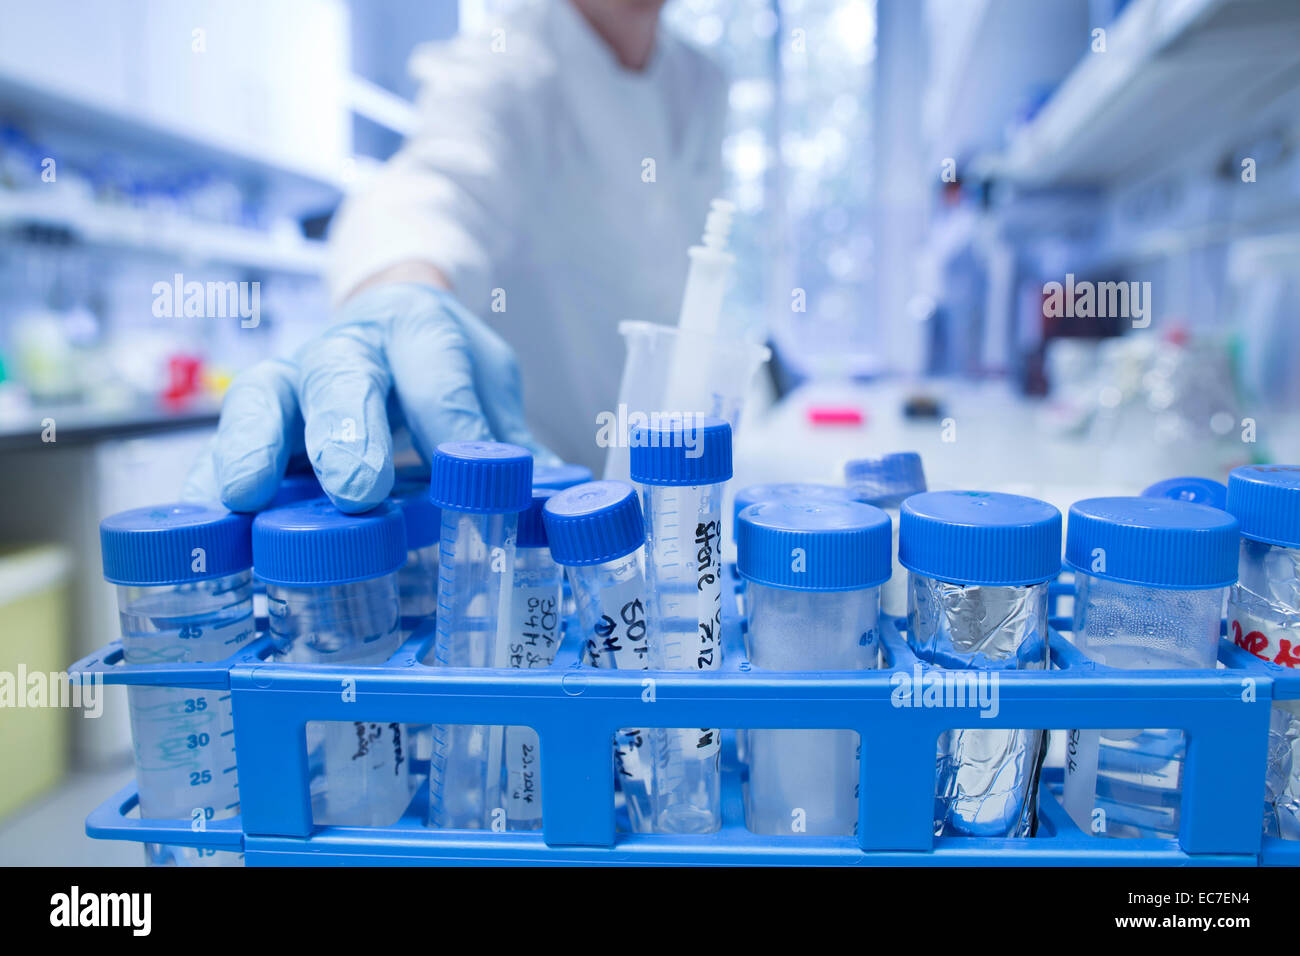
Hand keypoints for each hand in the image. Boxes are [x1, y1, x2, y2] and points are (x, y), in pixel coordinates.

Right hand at [184, 282, 557, 512]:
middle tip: (357, 488)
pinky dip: (209, 484)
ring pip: (266, 398)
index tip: (465, 467)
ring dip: (256, 448)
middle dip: (347, 428)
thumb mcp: (487, 388)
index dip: (449, 417)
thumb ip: (510, 441)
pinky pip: (225, 445)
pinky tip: (202, 523)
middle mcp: (351, 347)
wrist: (388, 327)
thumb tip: (556, 506)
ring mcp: (295, 380)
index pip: (436, 368)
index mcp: (422, 331)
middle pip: (342, 375)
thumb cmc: (445, 371)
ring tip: (247, 496)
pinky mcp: (258, 419)